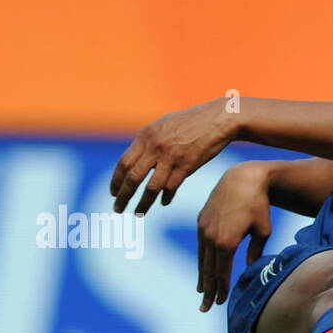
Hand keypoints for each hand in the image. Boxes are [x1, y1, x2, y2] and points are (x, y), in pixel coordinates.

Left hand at [110, 99, 237, 214]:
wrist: (219, 118)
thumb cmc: (193, 121)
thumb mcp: (165, 125)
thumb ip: (150, 141)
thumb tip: (139, 158)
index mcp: (147, 136)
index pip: (124, 163)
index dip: (116, 180)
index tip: (113, 193)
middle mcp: (156, 147)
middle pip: (133, 177)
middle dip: (123, 196)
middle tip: (117, 209)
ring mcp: (172, 157)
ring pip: (151, 187)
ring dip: (143, 203)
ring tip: (137, 213)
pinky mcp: (188, 166)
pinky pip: (172, 187)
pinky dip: (166, 197)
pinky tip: (163, 202)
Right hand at [197, 163, 272, 311]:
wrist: (242, 178)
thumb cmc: (259, 205)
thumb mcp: (263, 230)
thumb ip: (256, 252)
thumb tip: (249, 268)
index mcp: (227, 242)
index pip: (222, 272)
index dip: (222, 289)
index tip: (221, 302)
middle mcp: (211, 237)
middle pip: (209, 270)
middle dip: (209, 290)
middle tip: (206, 307)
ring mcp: (204, 229)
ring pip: (202, 259)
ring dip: (203, 278)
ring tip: (203, 293)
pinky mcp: (201, 221)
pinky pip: (201, 247)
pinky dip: (202, 261)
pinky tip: (203, 271)